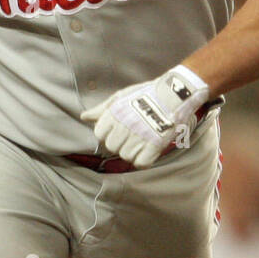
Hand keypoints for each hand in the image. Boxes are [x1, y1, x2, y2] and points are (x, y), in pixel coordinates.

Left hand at [80, 64, 209, 168]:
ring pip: (126, 156)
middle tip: (134, 134)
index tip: (120, 129)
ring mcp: (139, 136)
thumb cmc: (146, 94)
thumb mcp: (121, 96)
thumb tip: (84, 117)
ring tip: (143, 139)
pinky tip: (149, 150)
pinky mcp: (154, 145)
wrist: (174, 93)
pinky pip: (141, 163)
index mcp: (114, 114)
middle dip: (121, 143)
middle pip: (112, 147)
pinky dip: (144, 160)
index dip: (109, 133)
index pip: (99, 134)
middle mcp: (124, 126)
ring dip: (133, 151)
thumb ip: (101, 109)